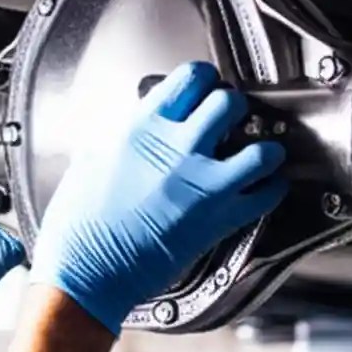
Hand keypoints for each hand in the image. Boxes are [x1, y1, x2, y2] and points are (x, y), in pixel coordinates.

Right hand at [29, 61, 288, 334]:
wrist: (87, 273)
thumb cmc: (79, 225)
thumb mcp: (89, 160)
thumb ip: (120, 137)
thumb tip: (132, 127)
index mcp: (142, 128)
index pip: (190, 78)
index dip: (205, 78)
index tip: (207, 85)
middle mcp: (178, 149)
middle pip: (230, 103)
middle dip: (236, 108)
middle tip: (234, 118)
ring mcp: (203, 184)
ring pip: (261, 150)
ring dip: (265, 148)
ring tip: (262, 152)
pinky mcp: (219, 220)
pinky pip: (266, 195)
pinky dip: (272, 189)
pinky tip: (266, 187)